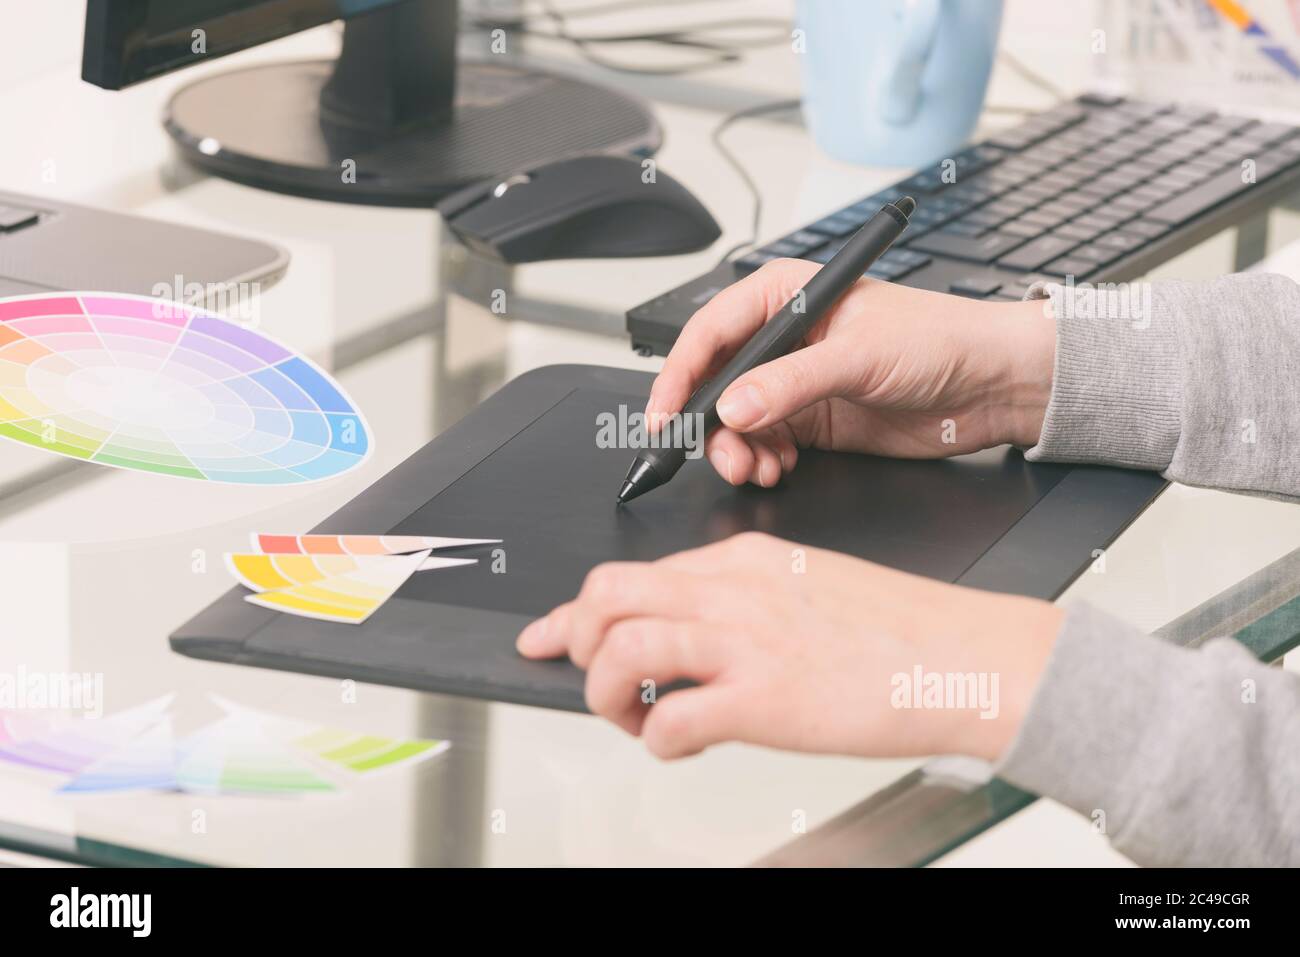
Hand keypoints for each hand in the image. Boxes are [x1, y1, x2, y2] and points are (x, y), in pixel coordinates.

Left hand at [516, 532, 1063, 761]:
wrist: (964, 658)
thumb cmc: (900, 630)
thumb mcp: (809, 585)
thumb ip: (744, 600)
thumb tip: (694, 633)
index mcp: (743, 559)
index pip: (633, 573)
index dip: (576, 612)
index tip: (550, 634)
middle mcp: (731, 590)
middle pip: (605, 595)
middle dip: (578, 641)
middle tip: (597, 677)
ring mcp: (744, 641)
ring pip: (619, 650)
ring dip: (608, 694)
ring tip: (637, 716)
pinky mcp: (762, 699)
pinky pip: (667, 719)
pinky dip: (657, 739)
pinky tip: (685, 743)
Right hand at [647, 259, 1055, 487]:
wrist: (992, 386)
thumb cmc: (941, 340)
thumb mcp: (860, 356)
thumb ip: (791, 384)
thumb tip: (733, 406)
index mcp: (785, 297)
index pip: (710, 333)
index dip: (680, 376)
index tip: (666, 417)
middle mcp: (783, 339)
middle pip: (714, 384)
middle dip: (709, 426)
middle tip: (722, 457)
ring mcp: (794, 383)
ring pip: (735, 422)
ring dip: (737, 451)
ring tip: (758, 468)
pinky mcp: (811, 421)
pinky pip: (764, 445)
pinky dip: (762, 462)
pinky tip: (779, 467)